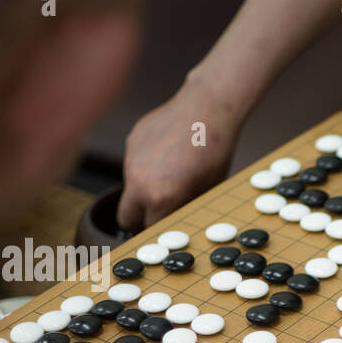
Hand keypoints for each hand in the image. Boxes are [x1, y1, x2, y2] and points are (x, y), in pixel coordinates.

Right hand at [117, 79, 240, 229]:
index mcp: (161, 198)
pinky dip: (146, 166)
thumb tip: (175, 224)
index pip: (149, 230)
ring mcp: (131, 160)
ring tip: (172, 174)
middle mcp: (139, 182)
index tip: (163, 233)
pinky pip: (134, 164)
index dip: (157, 233)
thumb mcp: (206, 190)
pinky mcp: (131, 142)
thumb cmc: (215, 153)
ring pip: (130, 188)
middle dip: (139, 220)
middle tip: (157, 216)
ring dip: (144, 189)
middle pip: (126, 217)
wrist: (207, 109)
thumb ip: (184, 209)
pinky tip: (168, 153)